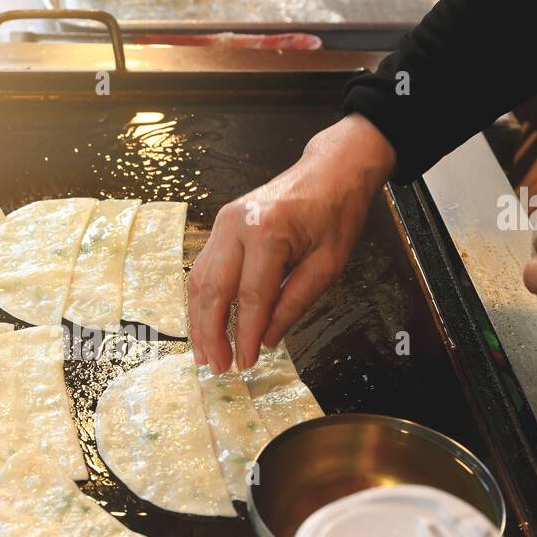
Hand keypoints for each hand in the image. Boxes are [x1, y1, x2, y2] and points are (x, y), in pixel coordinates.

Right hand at [187, 113, 395, 371]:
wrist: (332, 170)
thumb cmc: (336, 213)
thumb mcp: (328, 265)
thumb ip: (295, 302)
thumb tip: (268, 339)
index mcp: (269, 232)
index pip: (252, 296)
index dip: (246, 335)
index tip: (247, 362)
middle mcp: (238, 224)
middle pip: (214, 289)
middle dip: (212, 333)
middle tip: (218, 365)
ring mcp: (224, 222)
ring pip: (200, 280)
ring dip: (199, 320)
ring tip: (205, 352)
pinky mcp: (221, 224)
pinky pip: (204, 267)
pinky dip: (202, 299)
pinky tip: (205, 323)